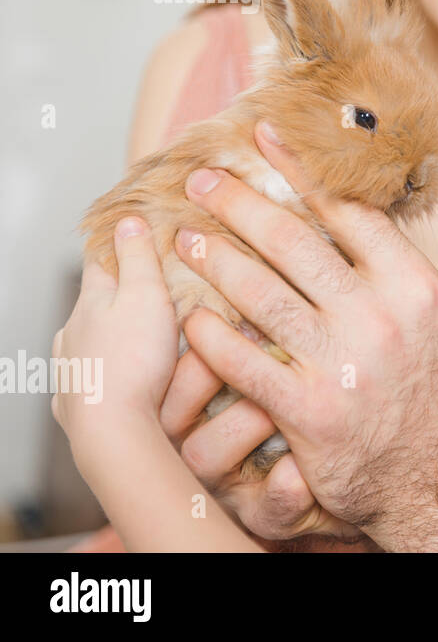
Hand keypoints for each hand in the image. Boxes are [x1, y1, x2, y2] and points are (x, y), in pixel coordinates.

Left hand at [53, 218, 179, 442]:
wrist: (111, 430)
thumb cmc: (132, 362)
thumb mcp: (146, 295)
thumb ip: (138, 257)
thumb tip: (127, 220)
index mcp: (90, 299)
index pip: (100, 256)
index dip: (118, 241)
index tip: (134, 229)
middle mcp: (72, 329)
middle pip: (96, 300)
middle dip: (121, 293)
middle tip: (154, 291)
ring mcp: (70, 366)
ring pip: (88, 339)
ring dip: (110, 335)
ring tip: (139, 340)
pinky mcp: (73, 400)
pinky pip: (87, 377)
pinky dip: (103, 371)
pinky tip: (116, 378)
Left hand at [174, 120, 437, 549]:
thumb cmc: (436, 397)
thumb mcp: (434, 322)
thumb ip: (390, 275)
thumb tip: (346, 221)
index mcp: (413, 284)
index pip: (347, 209)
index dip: (300, 169)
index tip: (265, 137)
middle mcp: (380, 314)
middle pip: (294, 241)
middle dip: (238, 204)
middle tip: (201, 181)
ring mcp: (343, 362)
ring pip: (260, 294)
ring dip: (214, 261)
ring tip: (185, 240)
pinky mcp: (310, 410)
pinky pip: (244, 363)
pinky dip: (211, 338)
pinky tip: (190, 320)